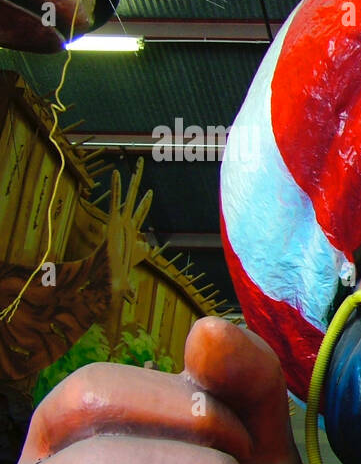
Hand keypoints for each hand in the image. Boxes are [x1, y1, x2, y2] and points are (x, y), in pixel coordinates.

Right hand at [104, 161, 151, 302]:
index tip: (150, 193)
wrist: (108, 273)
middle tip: (145, 167)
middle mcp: (127, 221)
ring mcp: (122, 219)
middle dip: (140, 184)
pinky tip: (117, 173)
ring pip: (129, 196)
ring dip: (133, 180)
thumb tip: (129, 300)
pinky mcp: (114, 220)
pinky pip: (116, 201)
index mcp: (132, 231)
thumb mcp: (124, 281)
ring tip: (140, 163)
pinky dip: (116, 188)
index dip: (146, 204)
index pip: (141, 214)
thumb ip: (128, 288)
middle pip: (137, 199)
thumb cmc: (115, 275)